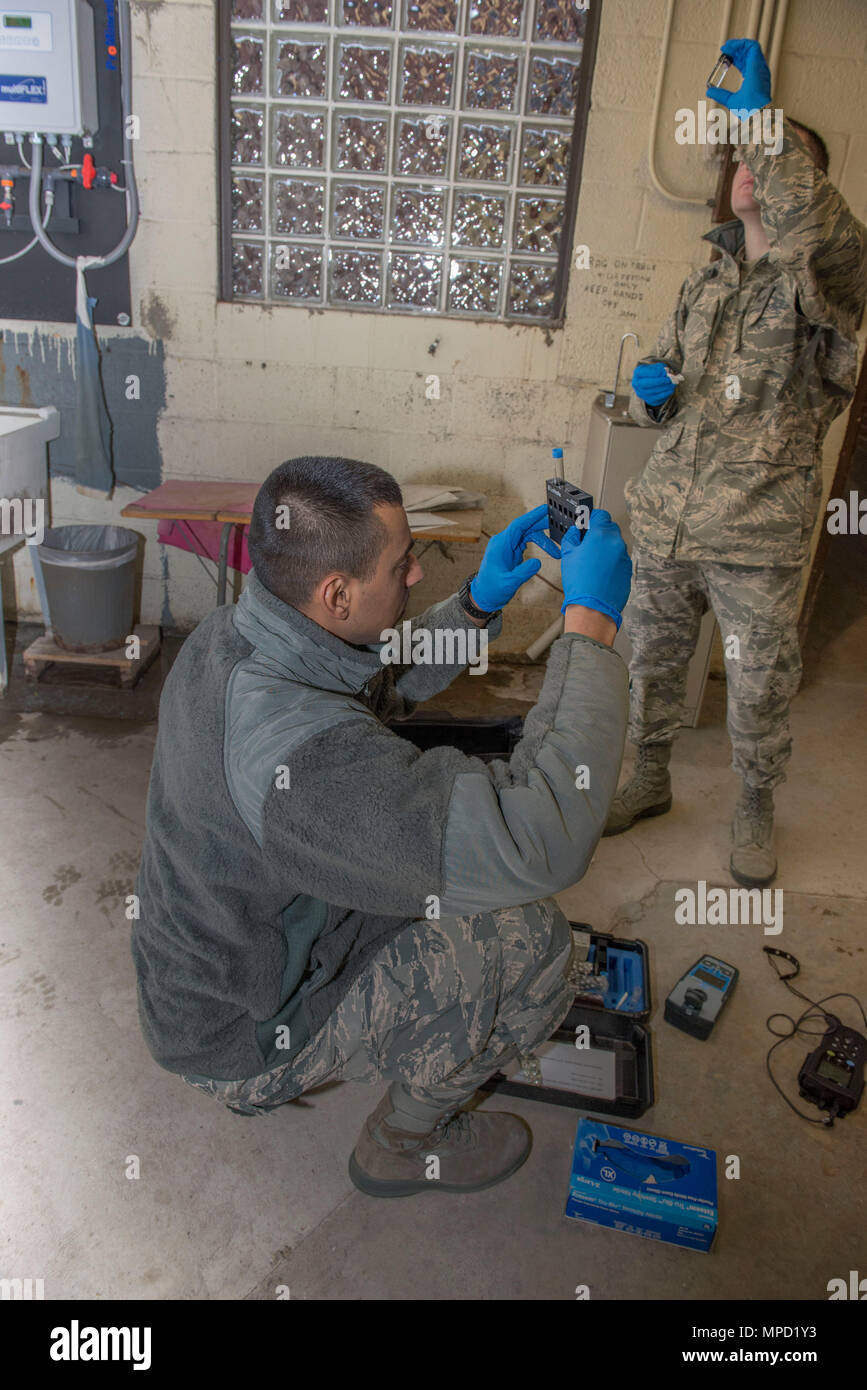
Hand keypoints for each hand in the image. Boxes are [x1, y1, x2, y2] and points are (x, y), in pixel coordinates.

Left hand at [470, 503, 560, 612]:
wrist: (485, 596)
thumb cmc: (492, 589)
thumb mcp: (509, 582)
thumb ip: (524, 572)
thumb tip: (538, 562)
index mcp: (500, 544)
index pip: (518, 525)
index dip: (533, 516)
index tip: (545, 509)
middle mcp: (504, 541)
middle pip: (525, 527)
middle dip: (542, 525)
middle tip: (559, 525)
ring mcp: (508, 545)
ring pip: (528, 534)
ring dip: (543, 540)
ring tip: (556, 551)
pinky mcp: (512, 550)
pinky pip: (527, 541)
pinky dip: (539, 544)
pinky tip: (549, 550)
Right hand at [560, 509, 631, 630]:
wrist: (592, 607)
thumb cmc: (579, 582)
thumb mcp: (568, 554)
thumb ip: (573, 536)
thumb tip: (577, 531)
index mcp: (601, 535)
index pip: (601, 515)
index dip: (593, 518)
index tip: (588, 524)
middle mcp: (616, 543)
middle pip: (610, 528)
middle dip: (600, 533)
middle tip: (588, 544)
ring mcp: (625, 556)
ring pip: (616, 545)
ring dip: (606, 548)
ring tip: (593, 562)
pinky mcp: (628, 569)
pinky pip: (620, 559)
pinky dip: (612, 562)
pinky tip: (601, 572)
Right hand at [632, 362, 675, 406]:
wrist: (649, 383)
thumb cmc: (653, 373)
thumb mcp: (655, 367)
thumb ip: (659, 368)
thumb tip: (666, 373)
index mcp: (638, 373)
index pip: (645, 373)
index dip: (656, 372)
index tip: (665, 372)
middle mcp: (637, 384)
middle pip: (648, 383)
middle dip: (660, 381)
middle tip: (669, 379)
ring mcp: (642, 393)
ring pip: (654, 391)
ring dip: (665, 387)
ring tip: (673, 383)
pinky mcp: (648, 400)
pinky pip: (658, 398)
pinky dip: (666, 393)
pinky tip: (671, 389)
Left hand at [707, 38, 770, 116]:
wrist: (755, 111)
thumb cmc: (747, 109)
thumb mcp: (730, 100)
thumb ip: (720, 94)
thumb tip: (708, 91)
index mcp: (753, 78)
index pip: (744, 63)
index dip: (735, 58)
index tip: (723, 57)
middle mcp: (758, 70)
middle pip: (747, 54)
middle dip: (735, 49)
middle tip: (723, 49)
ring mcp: (759, 66)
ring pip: (750, 47)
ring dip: (737, 44)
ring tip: (726, 46)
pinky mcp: (758, 62)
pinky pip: (752, 46)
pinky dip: (741, 43)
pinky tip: (731, 46)